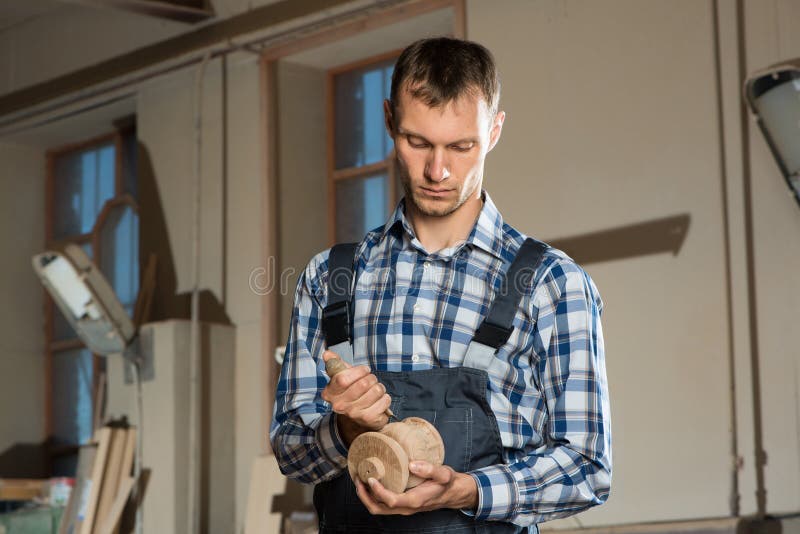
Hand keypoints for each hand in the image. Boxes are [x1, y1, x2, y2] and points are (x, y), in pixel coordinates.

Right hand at [320, 350, 391, 443]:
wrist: (355, 420)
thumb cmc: (350, 393)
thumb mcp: (342, 377)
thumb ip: (335, 364)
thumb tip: (327, 354)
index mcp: (330, 393)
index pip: (343, 379)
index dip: (358, 371)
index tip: (365, 370)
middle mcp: (339, 405)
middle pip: (363, 383)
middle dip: (372, 378)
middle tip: (371, 381)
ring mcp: (354, 413)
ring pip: (376, 390)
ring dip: (379, 388)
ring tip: (374, 391)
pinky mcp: (369, 419)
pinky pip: (385, 400)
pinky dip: (385, 398)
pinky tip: (379, 401)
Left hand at [354, 460, 477, 514]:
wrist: (452, 493)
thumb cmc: (447, 483)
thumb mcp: (444, 474)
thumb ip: (430, 469)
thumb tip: (411, 464)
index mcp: (415, 500)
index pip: (390, 500)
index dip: (378, 491)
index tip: (370, 478)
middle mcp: (406, 507)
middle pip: (378, 508)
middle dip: (364, 496)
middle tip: (357, 478)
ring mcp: (403, 507)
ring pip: (378, 508)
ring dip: (366, 496)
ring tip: (359, 479)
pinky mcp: (402, 504)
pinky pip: (383, 504)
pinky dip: (373, 495)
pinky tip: (371, 481)